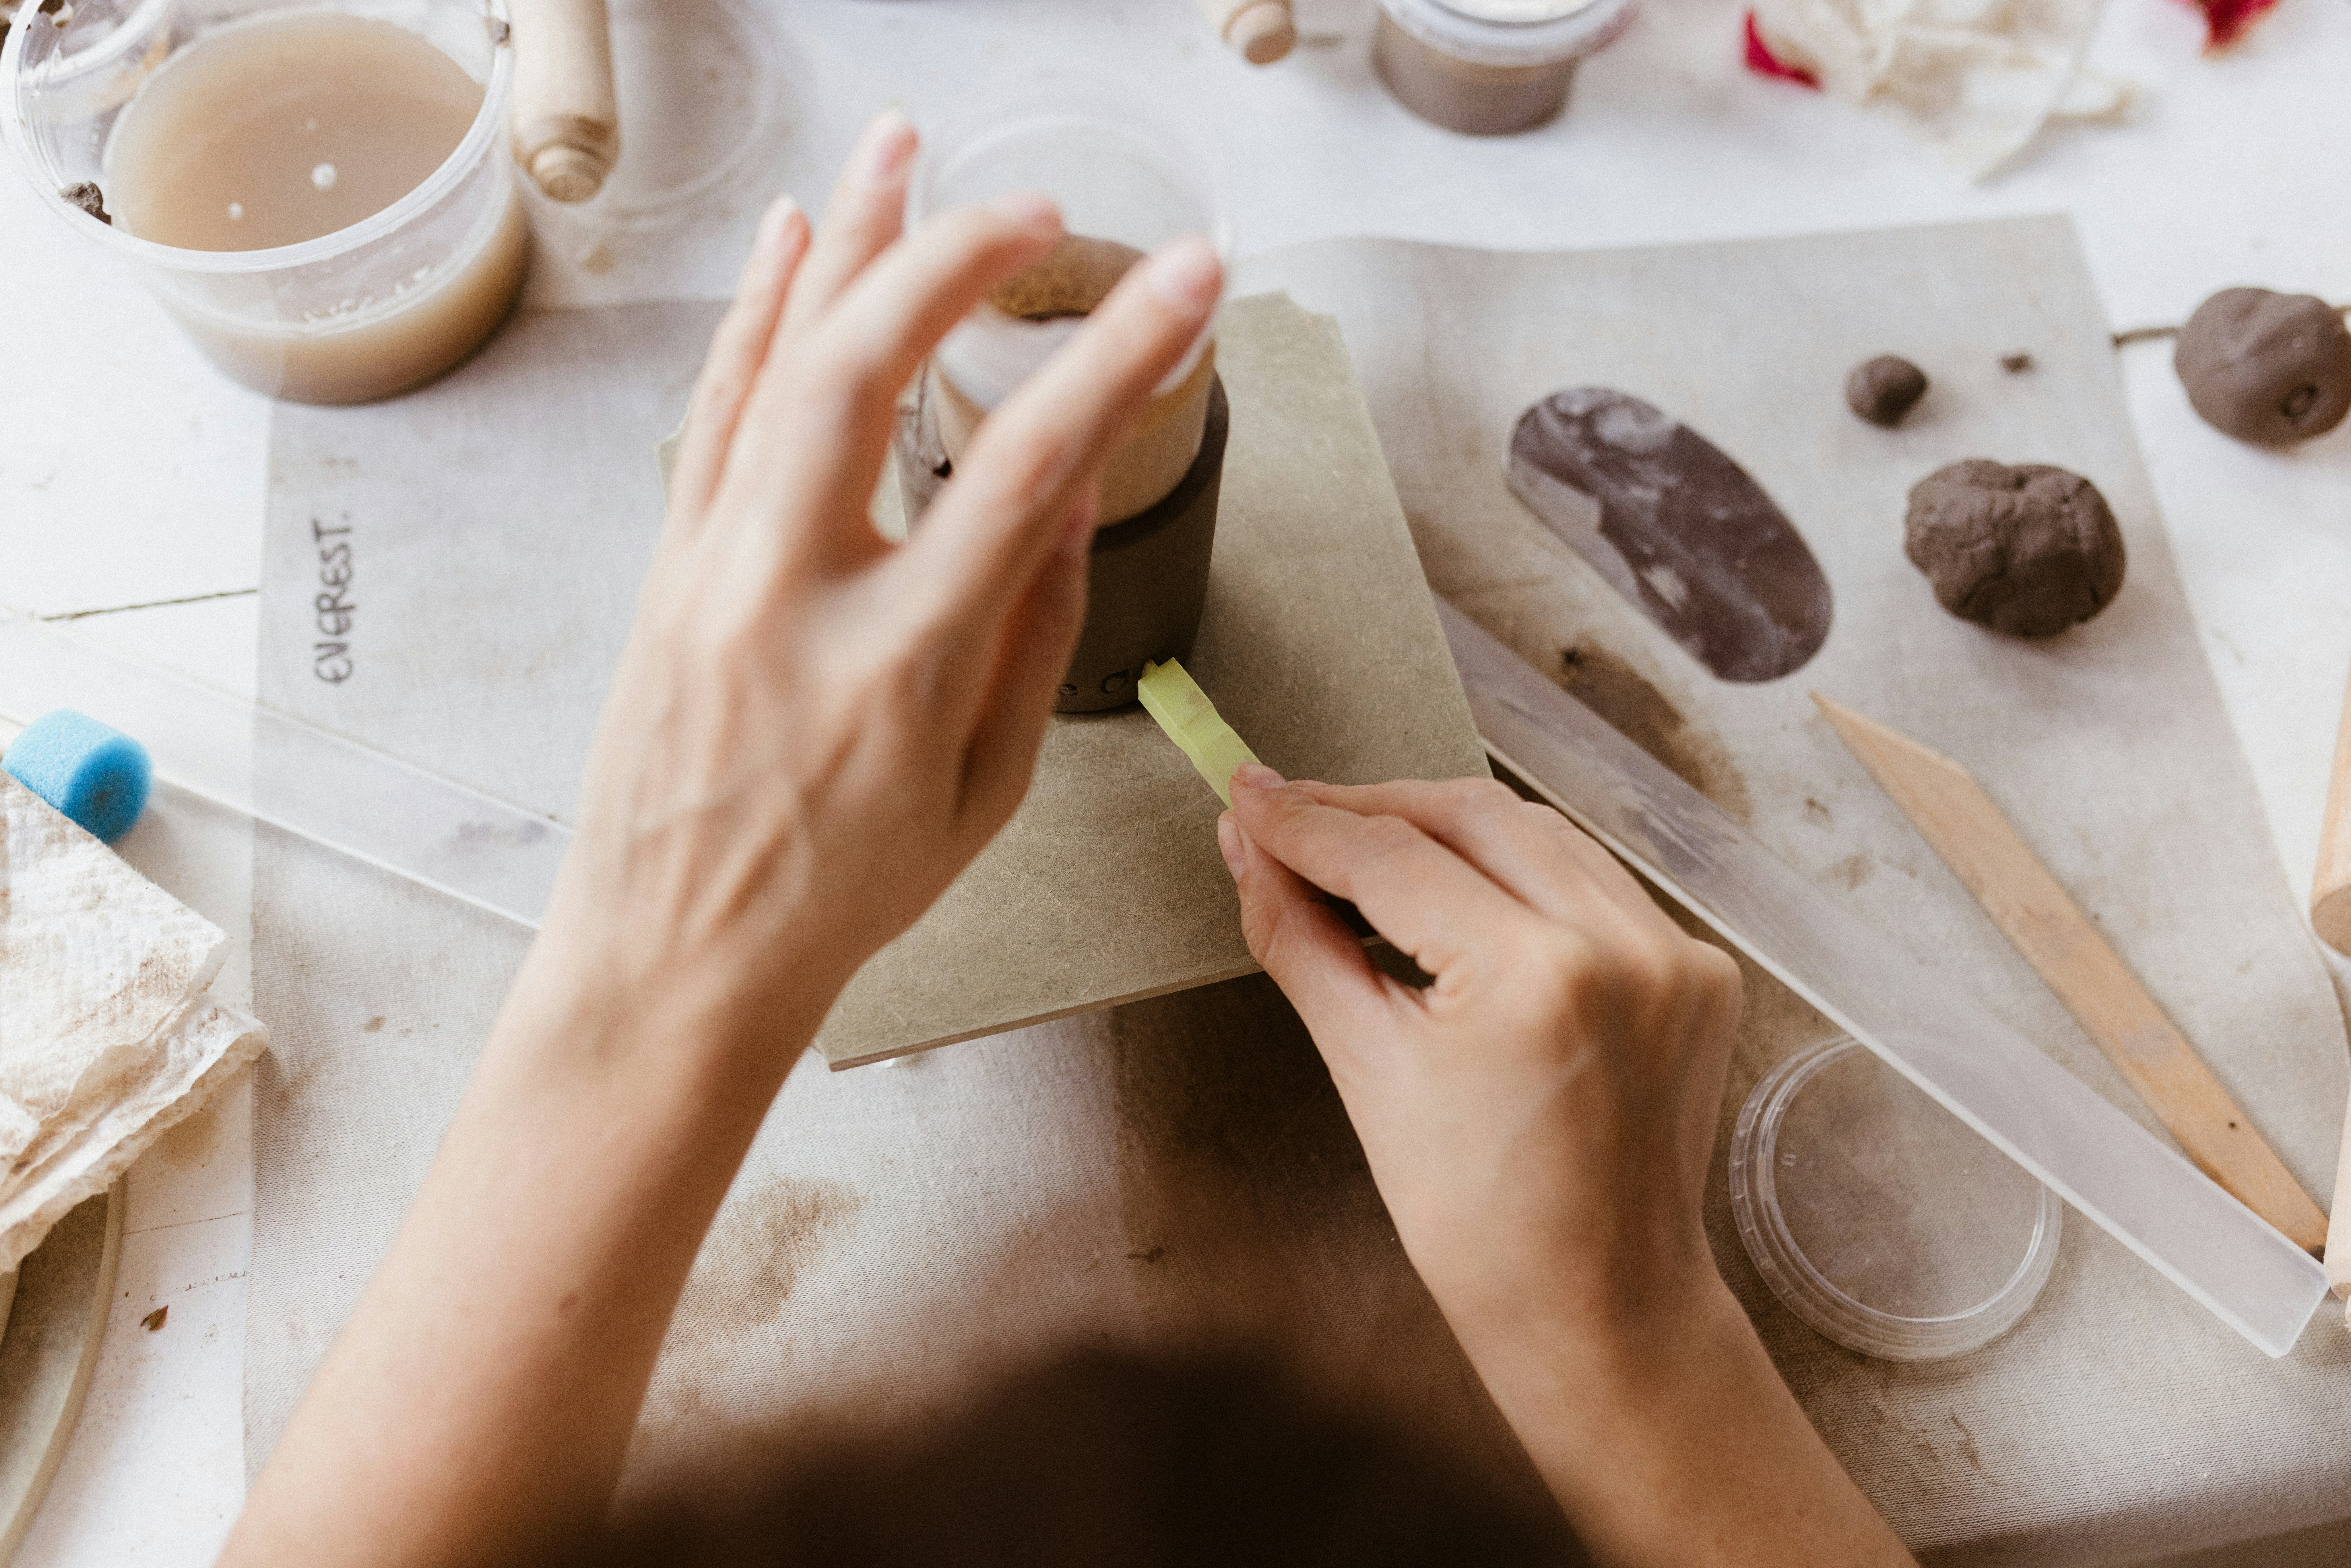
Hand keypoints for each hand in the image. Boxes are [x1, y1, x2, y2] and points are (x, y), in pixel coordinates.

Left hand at [225, 114, 1229, 1567]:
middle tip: (1032, 205)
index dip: (1122, 358)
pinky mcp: (668, 566)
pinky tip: (789, 240)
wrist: (674, 959)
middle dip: (956, 261)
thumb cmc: (841, 891)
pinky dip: (752, 315)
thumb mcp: (985, 790)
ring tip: (898, 148)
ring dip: (843, 245)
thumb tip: (1062, 502)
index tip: (1187, 281)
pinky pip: (712, 412)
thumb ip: (1032, 637)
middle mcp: (794, 594)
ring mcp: (714, 569)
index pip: (1030, 469)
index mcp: (902, 662)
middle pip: (867, 372)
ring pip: (774, 365)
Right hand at [1222, 769, 1913, 1565]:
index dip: (1306, 821)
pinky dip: (1517, 873)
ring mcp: (1674, 954)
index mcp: (1538, 976)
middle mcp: (1622, 946)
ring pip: (1536, 833)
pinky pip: (1590, 882)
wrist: (1597, 1307)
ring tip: (1365, 848)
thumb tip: (1248, 845)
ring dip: (1445, 829)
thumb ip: (1301, 937)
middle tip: (1292, 814)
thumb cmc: (1480, 1223)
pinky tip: (1461, 894)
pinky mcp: (1698, 969)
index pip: (1393, 857)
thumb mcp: (1365, 1068)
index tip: (1250, 795)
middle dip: (1372, 808)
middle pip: (1470, 815)